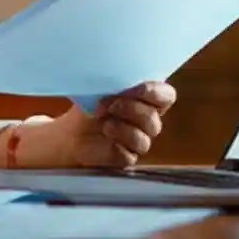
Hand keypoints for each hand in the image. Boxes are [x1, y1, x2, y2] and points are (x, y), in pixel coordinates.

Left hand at [57, 81, 176, 167]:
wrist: (72, 132)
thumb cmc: (90, 105)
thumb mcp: (102, 88)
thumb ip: (116, 83)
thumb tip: (119, 80)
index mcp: (147, 99)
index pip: (166, 96)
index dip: (156, 93)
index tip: (137, 89)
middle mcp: (148, 121)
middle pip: (153, 118)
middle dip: (131, 109)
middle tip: (110, 105)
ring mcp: (139, 141)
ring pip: (144, 139)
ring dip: (123, 128)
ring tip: (104, 122)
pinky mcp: (127, 157)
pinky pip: (129, 155)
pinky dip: (116, 144)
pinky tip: (105, 135)